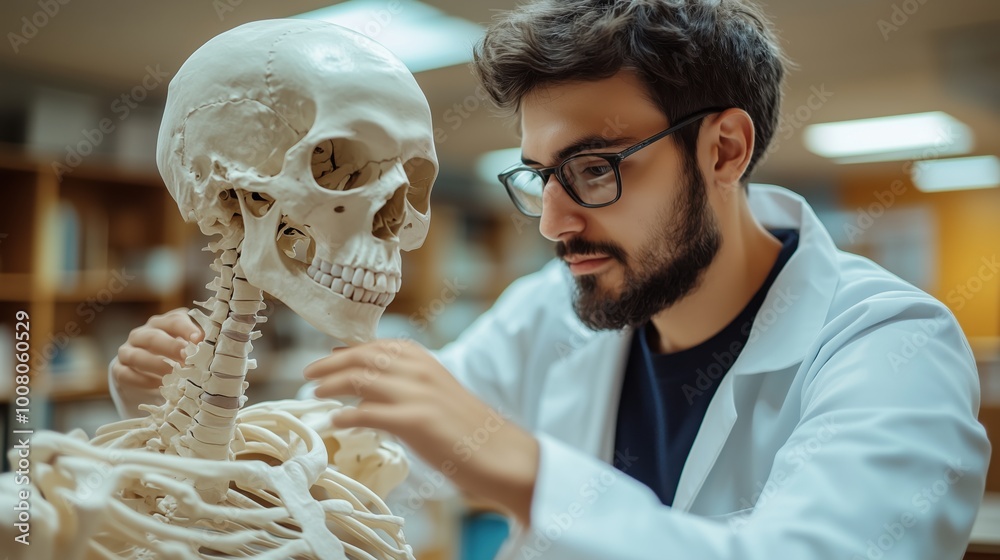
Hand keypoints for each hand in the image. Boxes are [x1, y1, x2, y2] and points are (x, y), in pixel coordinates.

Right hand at [113, 308, 202, 390]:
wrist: (147, 370)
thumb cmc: (173, 355)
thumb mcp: (185, 345)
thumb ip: (195, 343)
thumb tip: (211, 345)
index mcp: (161, 323)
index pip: (173, 321)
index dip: (186, 329)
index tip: (198, 339)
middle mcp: (141, 334)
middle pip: (153, 337)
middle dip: (171, 347)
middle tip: (186, 357)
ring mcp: (127, 351)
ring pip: (136, 355)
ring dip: (155, 365)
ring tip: (172, 374)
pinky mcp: (119, 369)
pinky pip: (126, 374)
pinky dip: (142, 380)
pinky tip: (157, 385)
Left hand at [304, 339, 538, 523]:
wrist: (501, 454)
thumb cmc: (467, 429)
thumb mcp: (435, 394)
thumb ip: (405, 384)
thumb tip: (365, 382)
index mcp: (424, 360)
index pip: (374, 346)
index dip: (344, 352)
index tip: (325, 361)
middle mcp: (419, 370)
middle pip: (361, 358)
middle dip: (329, 365)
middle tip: (308, 375)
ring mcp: (417, 394)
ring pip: (360, 379)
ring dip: (331, 386)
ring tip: (315, 394)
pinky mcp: (415, 421)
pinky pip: (368, 413)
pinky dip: (346, 416)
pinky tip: (335, 422)